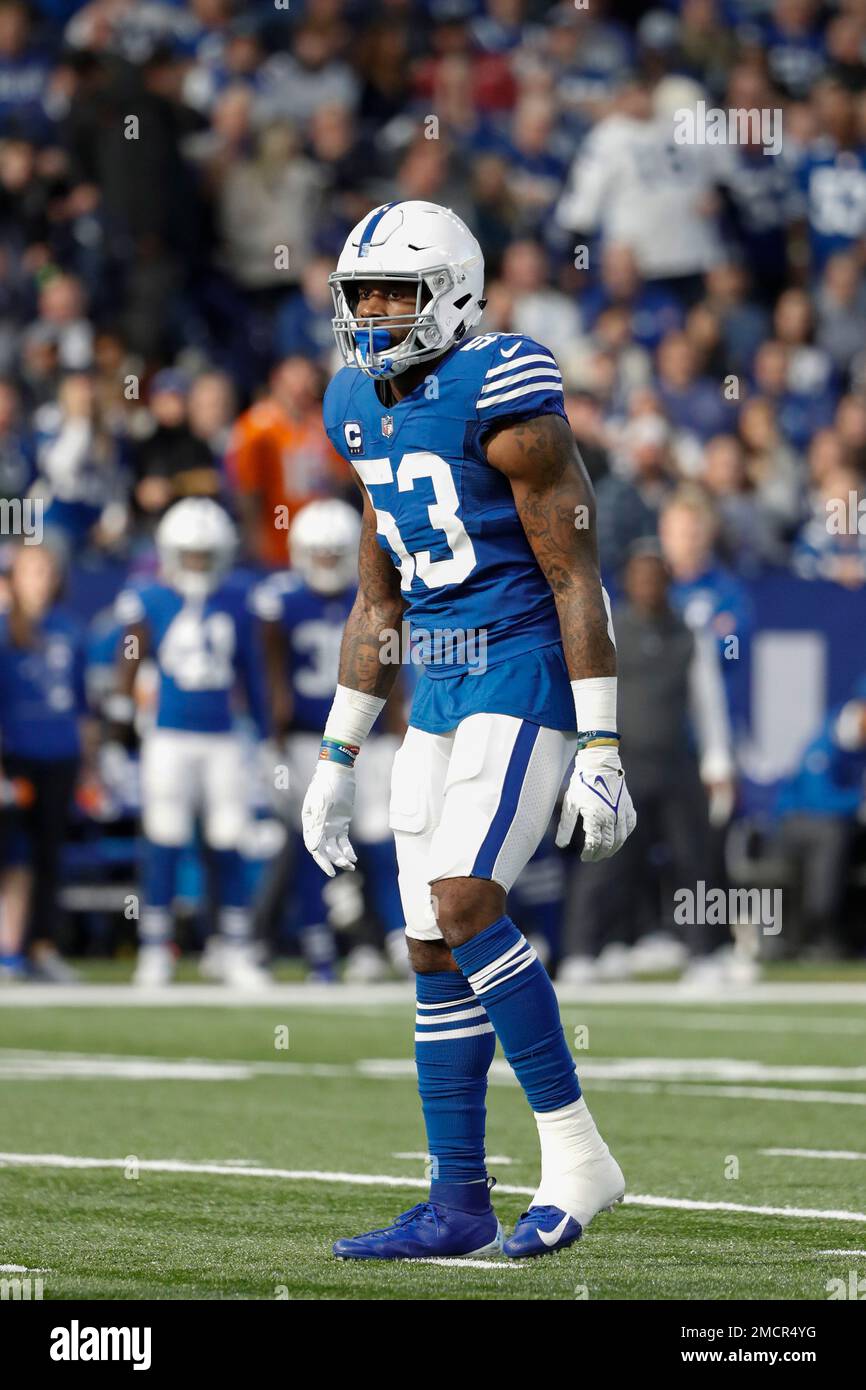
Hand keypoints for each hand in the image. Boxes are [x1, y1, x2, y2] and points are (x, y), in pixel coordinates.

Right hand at [301, 760, 356, 876]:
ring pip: (334, 847)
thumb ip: (318, 825)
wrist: (338, 771)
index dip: (321, 860)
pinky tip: (354, 858)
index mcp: (310, 823)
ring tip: (352, 865)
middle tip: (345, 868)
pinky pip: (343, 841)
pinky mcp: (341, 823)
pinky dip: (348, 850)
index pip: (314, 846)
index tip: (331, 870)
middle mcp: (318, 826)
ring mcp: (330, 825)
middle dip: (334, 860)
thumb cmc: (328, 785)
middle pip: (324, 849)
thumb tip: (313, 848)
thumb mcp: (323, 804)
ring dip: (342, 857)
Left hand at [556, 745, 635, 861]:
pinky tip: (619, 838)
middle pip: (608, 845)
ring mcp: (622, 812)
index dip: (589, 854)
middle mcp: (611, 818)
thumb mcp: (570, 804)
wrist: (599, 764)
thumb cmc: (582, 783)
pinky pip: (630, 826)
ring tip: (605, 852)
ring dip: (613, 849)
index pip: (594, 844)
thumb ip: (566, 826)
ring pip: (621, 839)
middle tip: (593, 857)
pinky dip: (625, 835)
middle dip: (600, 854)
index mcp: (595, 818)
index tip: (584, 858)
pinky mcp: (628, 806)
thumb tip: (561, 845)